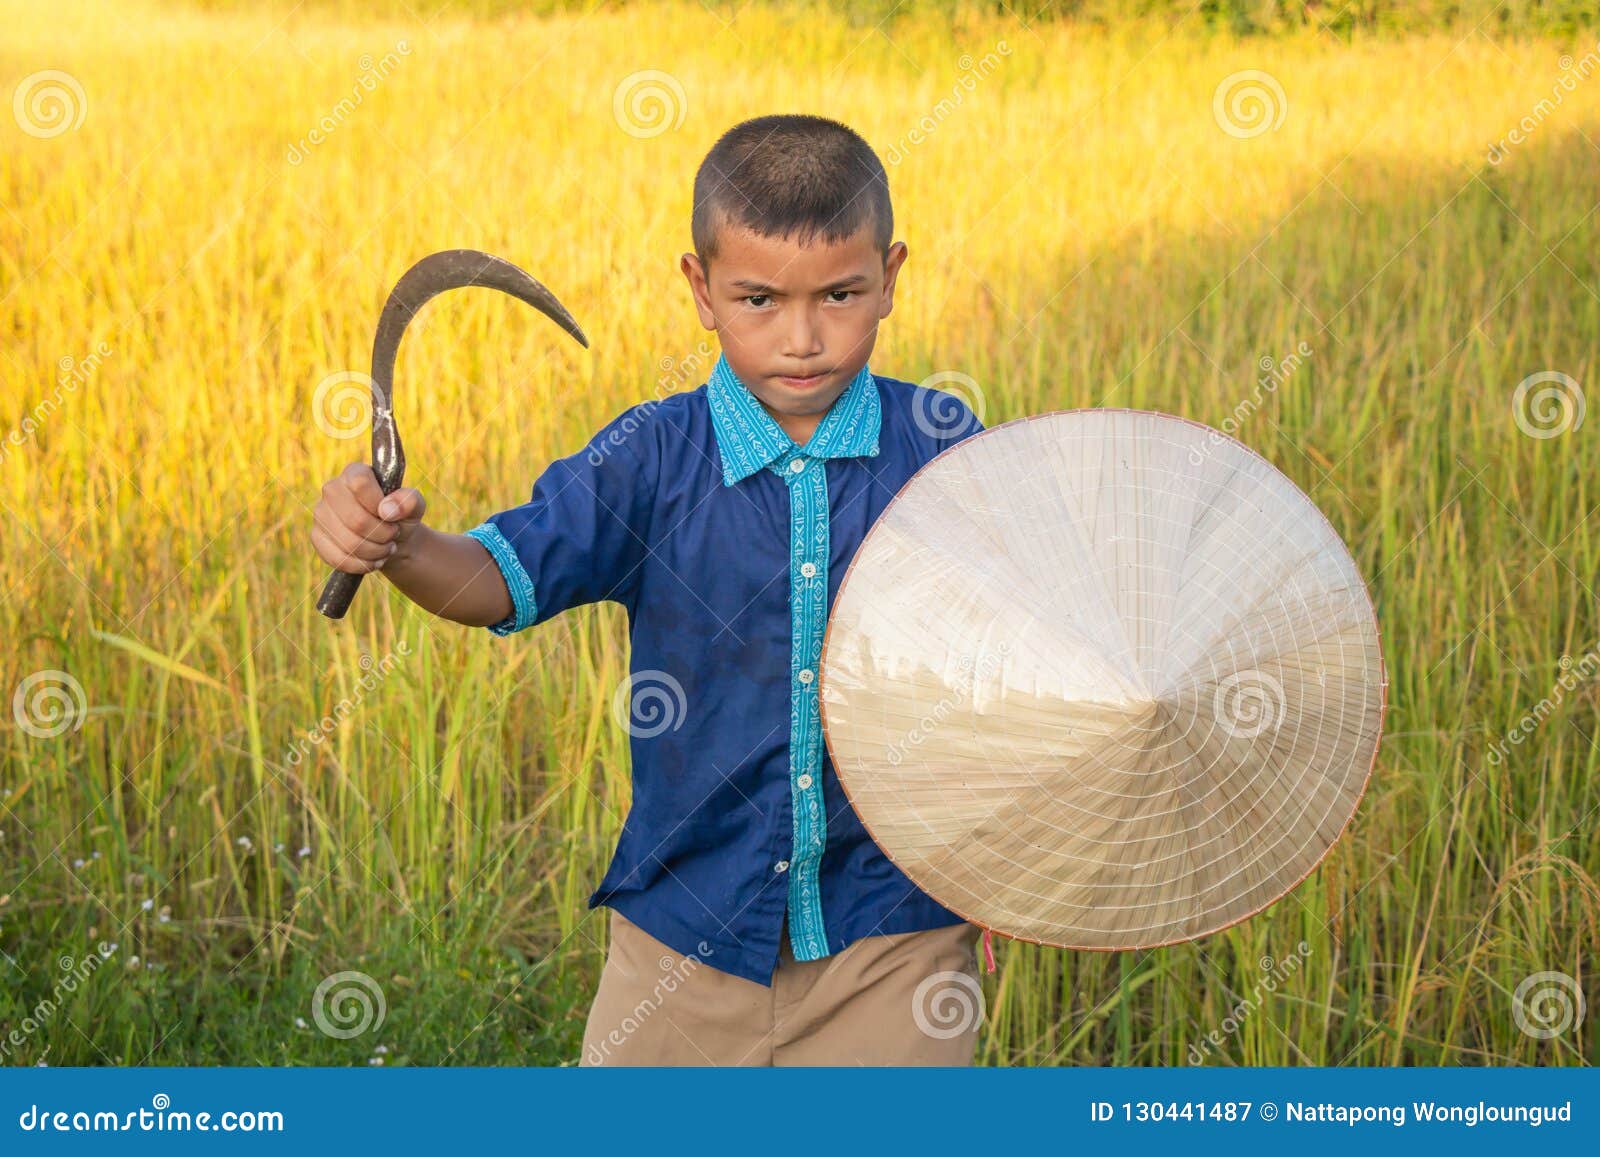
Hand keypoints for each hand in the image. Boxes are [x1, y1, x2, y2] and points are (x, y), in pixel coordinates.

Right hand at [311, 462, 428, 574]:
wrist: (391, 539)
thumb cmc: (400, 516)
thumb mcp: (414, 506)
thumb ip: (409, 501)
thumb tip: (387, 509)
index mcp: (355, 472)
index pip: (360, 484)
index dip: (378, 504)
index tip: (390, 515)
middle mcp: (332, 489)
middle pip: (356, 519)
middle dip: (382, 534)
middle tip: (393, 535)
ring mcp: (320, 513)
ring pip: (348, 542)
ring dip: (375, 551)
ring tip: (387, 548)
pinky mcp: (317, 537)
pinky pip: (338, 558)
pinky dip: (362, 565)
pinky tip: (374, 560)